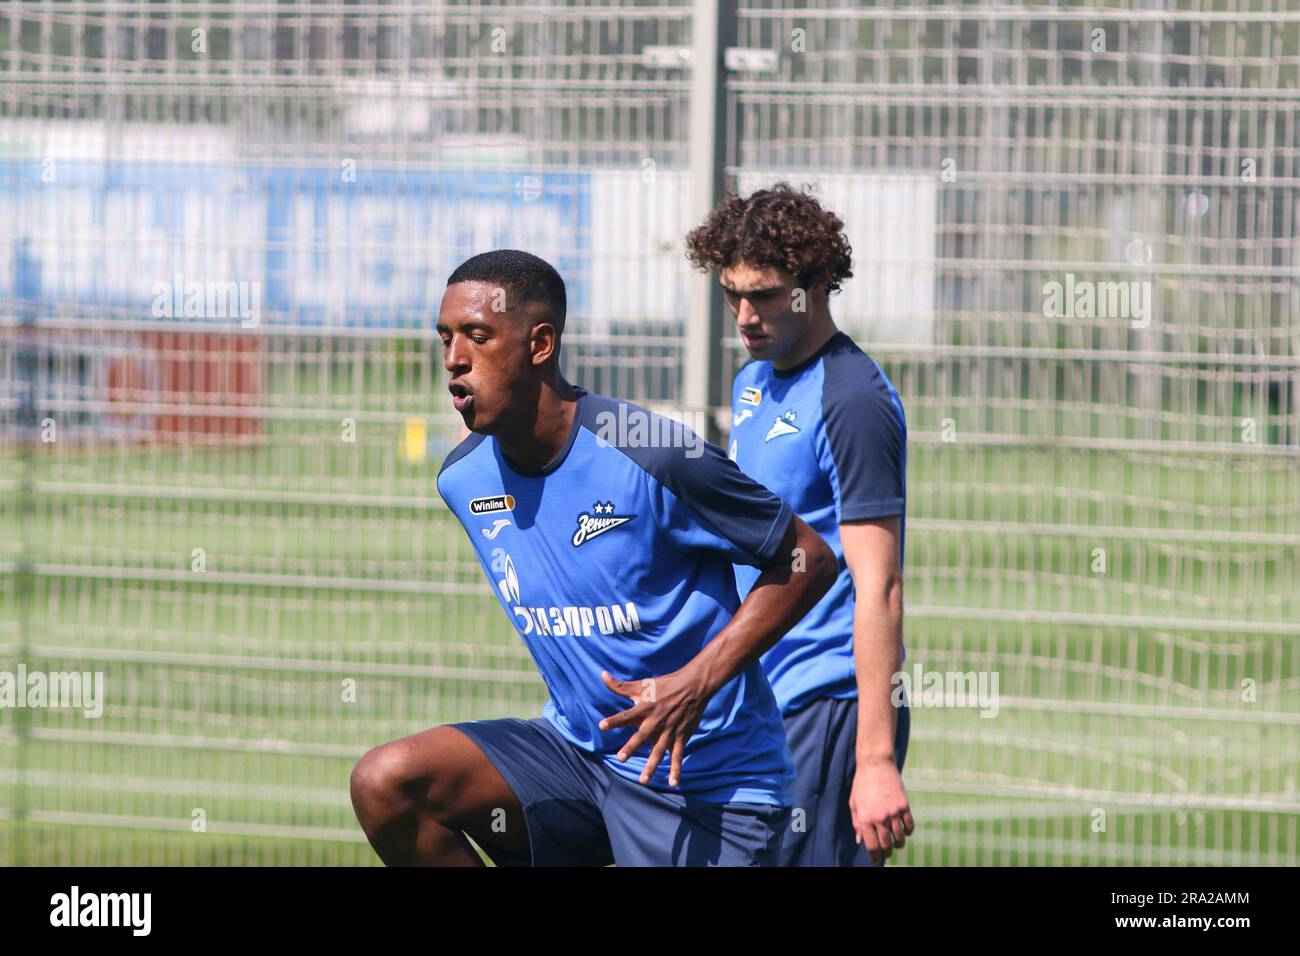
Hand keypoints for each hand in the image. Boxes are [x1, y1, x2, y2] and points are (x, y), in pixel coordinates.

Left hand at [597, 667, 710, 786]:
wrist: (693, 687)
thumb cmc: (665, 685)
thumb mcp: (642, 684)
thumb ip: (620, 685)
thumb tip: (601, 675)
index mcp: (645, 708)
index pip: (626, 715)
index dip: (614, 720)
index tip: (601, 725)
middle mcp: (656, 721)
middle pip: (642, 736)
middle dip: (632, 746)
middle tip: (621, 758)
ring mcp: (669, 731)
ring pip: (659, 751)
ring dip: (651, 766)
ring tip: (643, 780)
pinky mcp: (681, 737)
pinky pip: (678, 756)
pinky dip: (676, 769)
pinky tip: (673, 783)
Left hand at [849, 760, 913, 864]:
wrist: (876, 764)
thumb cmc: (862, 783)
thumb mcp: (854, 803)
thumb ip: (856, 823)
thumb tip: (860, 841)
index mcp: (865, 819)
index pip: (872, 846)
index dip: (875, 856)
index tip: (876, 860)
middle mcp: (880, 818)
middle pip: (887, 845)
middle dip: (887, 852)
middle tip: (886, 852)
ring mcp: (893, 812)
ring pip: (900, 839)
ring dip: (898, 844)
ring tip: (895, 843)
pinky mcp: (904, 806)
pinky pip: (909, 826)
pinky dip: (907, 832)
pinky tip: (903, 830)